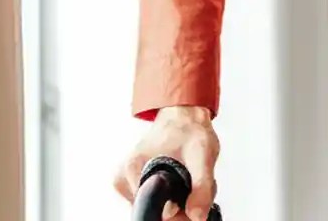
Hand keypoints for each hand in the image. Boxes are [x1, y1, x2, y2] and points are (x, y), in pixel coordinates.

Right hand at [114, 106, 219, 220]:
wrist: (183, 117)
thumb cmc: (188, 129)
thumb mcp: (203, 155)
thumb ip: (201, 188)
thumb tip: (197, 216)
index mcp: (134, 169)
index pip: (153, 211)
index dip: (177, 212)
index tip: (191, 202)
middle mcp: (125, 179)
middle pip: (158, 212)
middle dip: (182, 205)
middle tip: (194, 182)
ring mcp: (129, 184)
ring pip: (160, 210)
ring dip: (181, 201)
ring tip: (189, 177)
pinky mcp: (135, 187)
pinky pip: (159, 203)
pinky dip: (176, 197)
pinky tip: (183, 180)